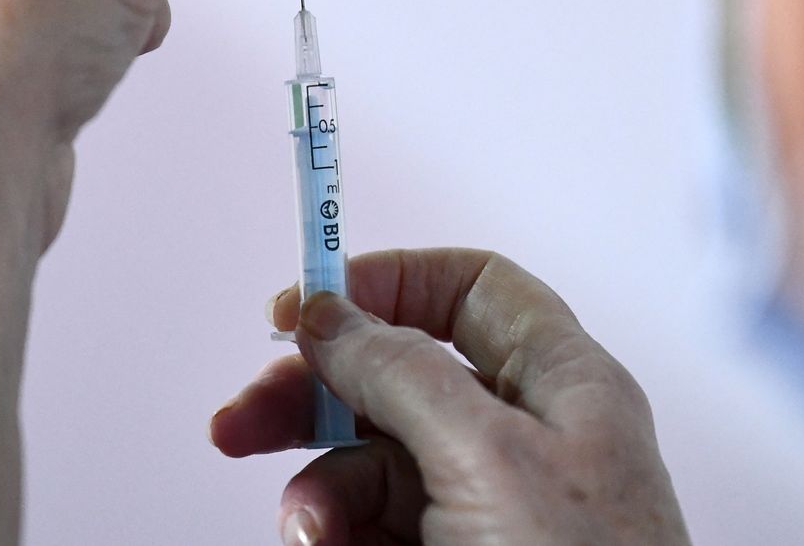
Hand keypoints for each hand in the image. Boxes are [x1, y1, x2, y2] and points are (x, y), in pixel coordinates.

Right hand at [211, 249, 690, 545]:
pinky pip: (373, 528)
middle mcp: (527, 437)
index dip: (389, 284)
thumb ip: (402, 373)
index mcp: (563, 384)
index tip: (306, 305)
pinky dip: (335, 537)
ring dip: (319, 492)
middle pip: (399, 377)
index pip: (473, 290)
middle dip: (315, 395)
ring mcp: (490, 508)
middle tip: (241, 420)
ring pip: (373, 464)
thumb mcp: (487, 457)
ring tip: (305, 534)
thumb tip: (334, 313)